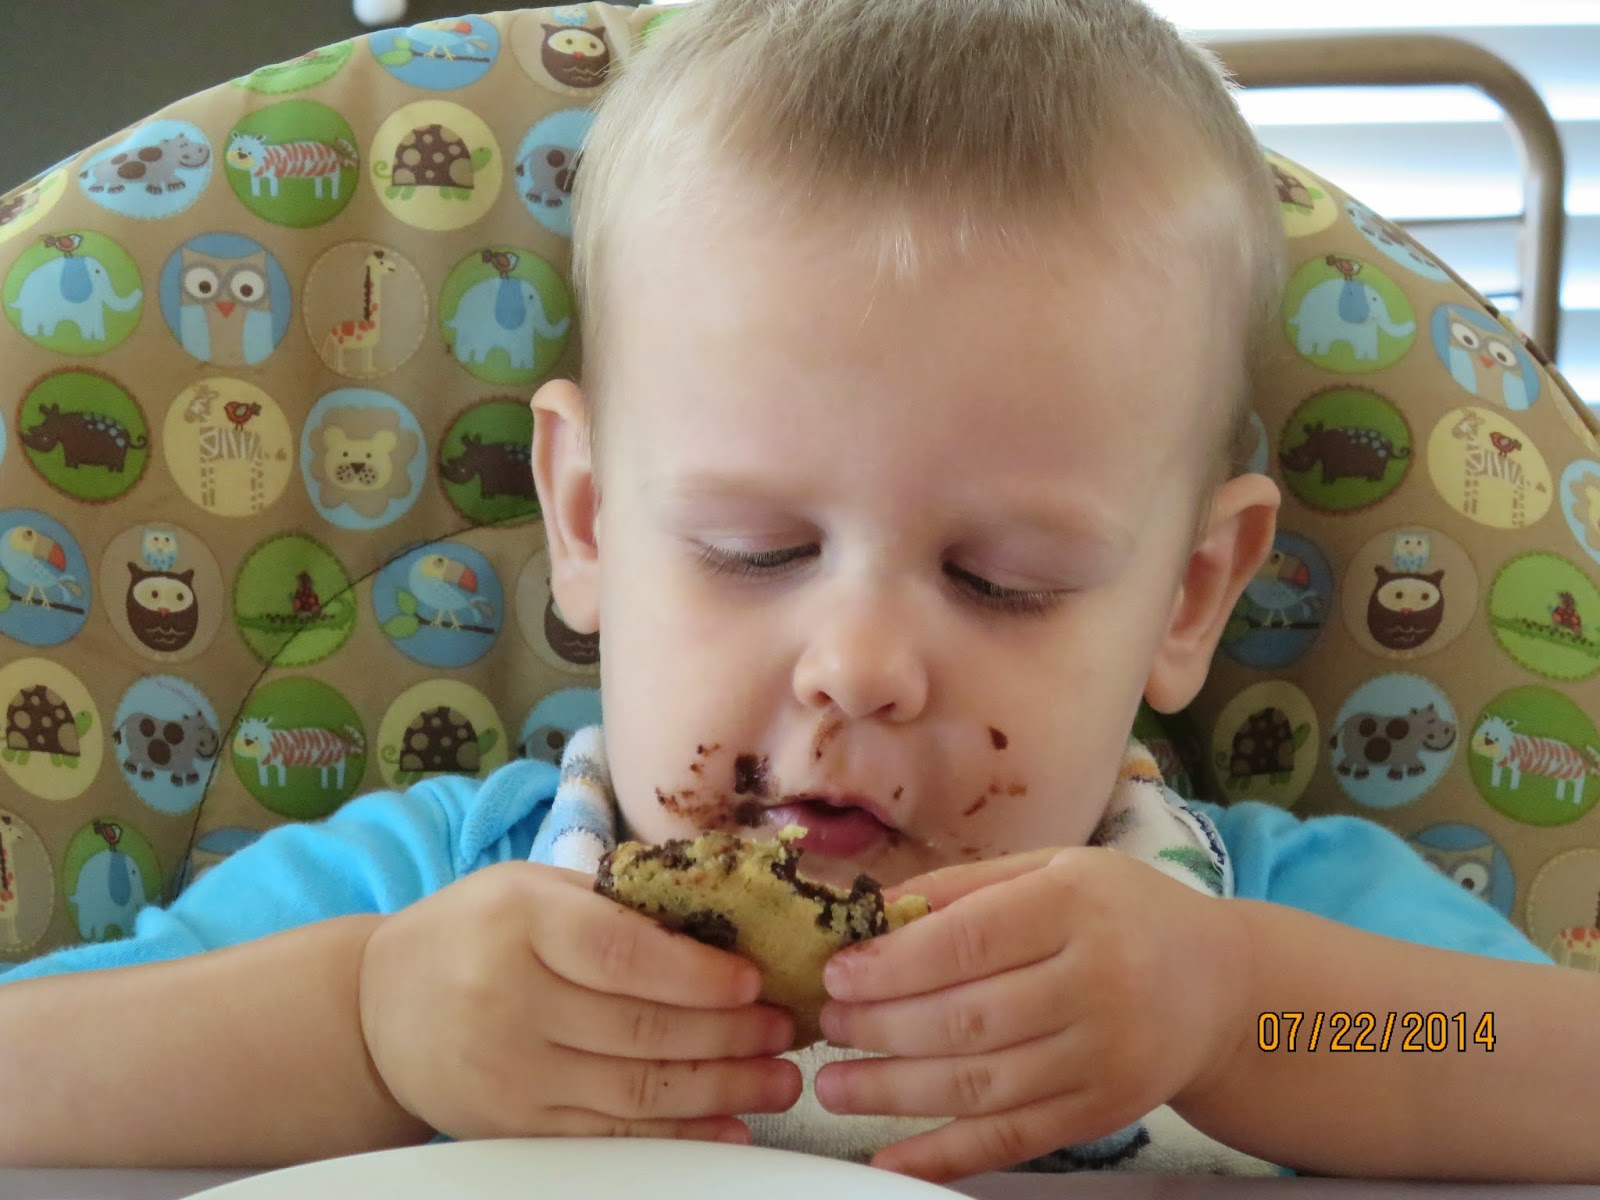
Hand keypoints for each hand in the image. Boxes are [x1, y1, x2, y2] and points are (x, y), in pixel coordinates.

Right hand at [358, 862, 801, 1143]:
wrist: (378, 1010)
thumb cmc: (472, 932)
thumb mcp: (528, 890)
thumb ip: (613, 905)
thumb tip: (723, 922)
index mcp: (521, 924)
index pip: (623, 955)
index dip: (697, 974)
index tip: (753, 980)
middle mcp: (512, 1001)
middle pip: (639, 1030)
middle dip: (727, 1036)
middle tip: (784, 1031)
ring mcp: (512, 1074)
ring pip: (634, 1090)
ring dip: (719, 1089)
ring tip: (776, 1081)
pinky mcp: (516, 1126)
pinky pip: (610, 1134)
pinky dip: (676, 1134)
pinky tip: (727, 1127)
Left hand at [813, 847, 1248, 1181]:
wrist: (1221, 987)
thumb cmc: (1120, 914)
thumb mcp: (1054, 870)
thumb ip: (964, 887)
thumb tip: (870, 912)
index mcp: (1075, 905)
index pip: (969, 940)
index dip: (893, 964)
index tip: (838, 975)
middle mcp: (1096, 982)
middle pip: (968, 1018)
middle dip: (882, 1028)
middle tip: (826, 1028)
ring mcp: (1104, 1057)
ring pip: (982, 1085)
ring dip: (895, 1093)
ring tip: (836, 1087)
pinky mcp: (1104, 1114)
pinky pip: (1013, 1139)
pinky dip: (946, 1155)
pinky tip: (891, 1157)